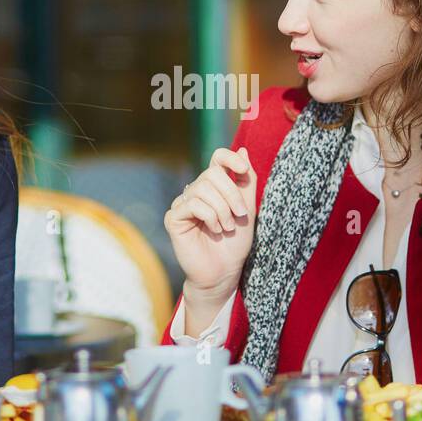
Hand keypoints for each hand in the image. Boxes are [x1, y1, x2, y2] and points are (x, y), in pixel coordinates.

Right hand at [164, 147, 256, 307]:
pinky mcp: (174, 218)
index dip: (229, 158)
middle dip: (231, 194)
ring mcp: (183, 203)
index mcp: (214, 187)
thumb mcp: (247, 208)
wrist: (224, 271)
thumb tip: (242, 149)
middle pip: (212, 174)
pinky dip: (209, 216)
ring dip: (222, 209)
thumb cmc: (235, 243)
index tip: (242, 169)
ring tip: (226, 227)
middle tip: (240, 215)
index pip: (217, 158)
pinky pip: (192, 204)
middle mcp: (196, 191)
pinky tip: (214, 230)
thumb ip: (245, 181)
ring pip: (203, 188)